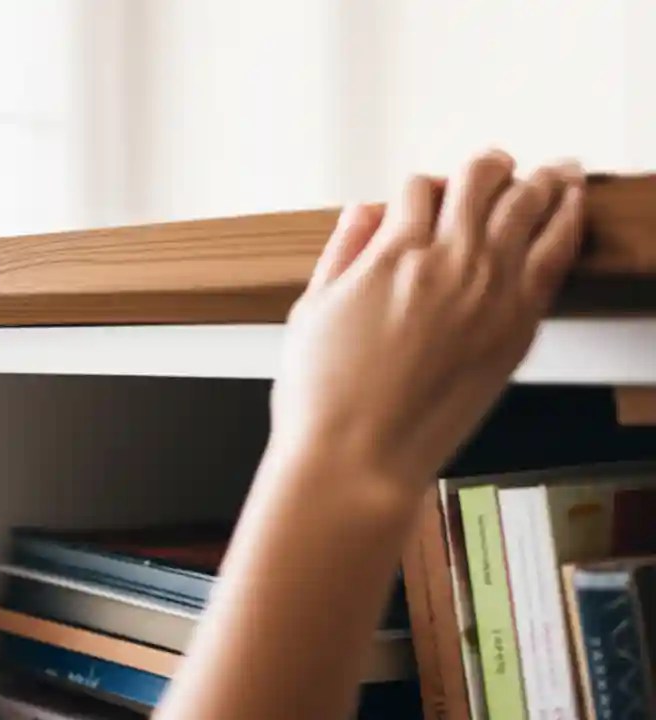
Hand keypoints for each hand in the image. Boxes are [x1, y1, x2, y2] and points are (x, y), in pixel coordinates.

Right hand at [271, 150, 584, 486]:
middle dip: (484, 168)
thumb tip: (362, 212)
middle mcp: (448, 262)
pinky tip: (574, 204)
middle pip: (481, 179)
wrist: (359, 460)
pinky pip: (558, 252)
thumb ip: (342, 252)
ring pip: (530, 203)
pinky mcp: (520, 326)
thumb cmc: (325, 398)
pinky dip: (570, 218)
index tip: (420, 204)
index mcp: (391, 253)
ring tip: (553, 170)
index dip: (417, 191)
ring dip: (540, 180)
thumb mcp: (311, 310)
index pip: (417, 187)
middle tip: (491, 168)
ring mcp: (491, 291)